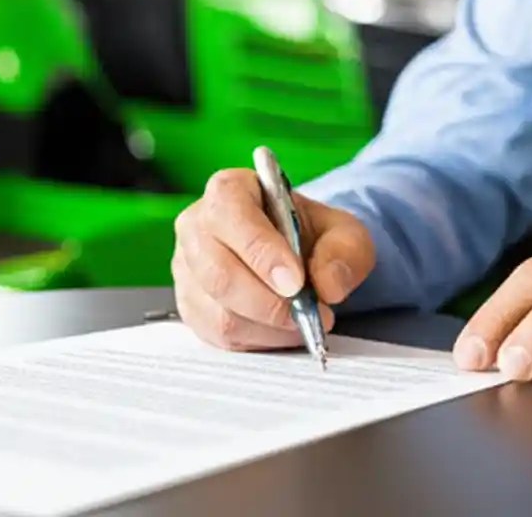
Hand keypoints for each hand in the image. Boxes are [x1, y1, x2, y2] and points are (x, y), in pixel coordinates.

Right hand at [171, 169, 375, 350]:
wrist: (292, 253)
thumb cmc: (308, 234)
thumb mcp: (342, 231)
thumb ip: (344, 251)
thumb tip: (328, 286)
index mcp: (229, 191)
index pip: (231, 216)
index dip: (262, 252)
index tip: (296, 282)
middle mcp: (196, 226)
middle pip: (219, 273)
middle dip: (268, 303)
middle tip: (306, 312)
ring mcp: (186, 268)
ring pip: (219, 311)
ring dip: (268, 326)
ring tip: (301, 321)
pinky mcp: (190, 304)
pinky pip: (217, 334)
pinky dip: (257, 340)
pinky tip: (280, 329)